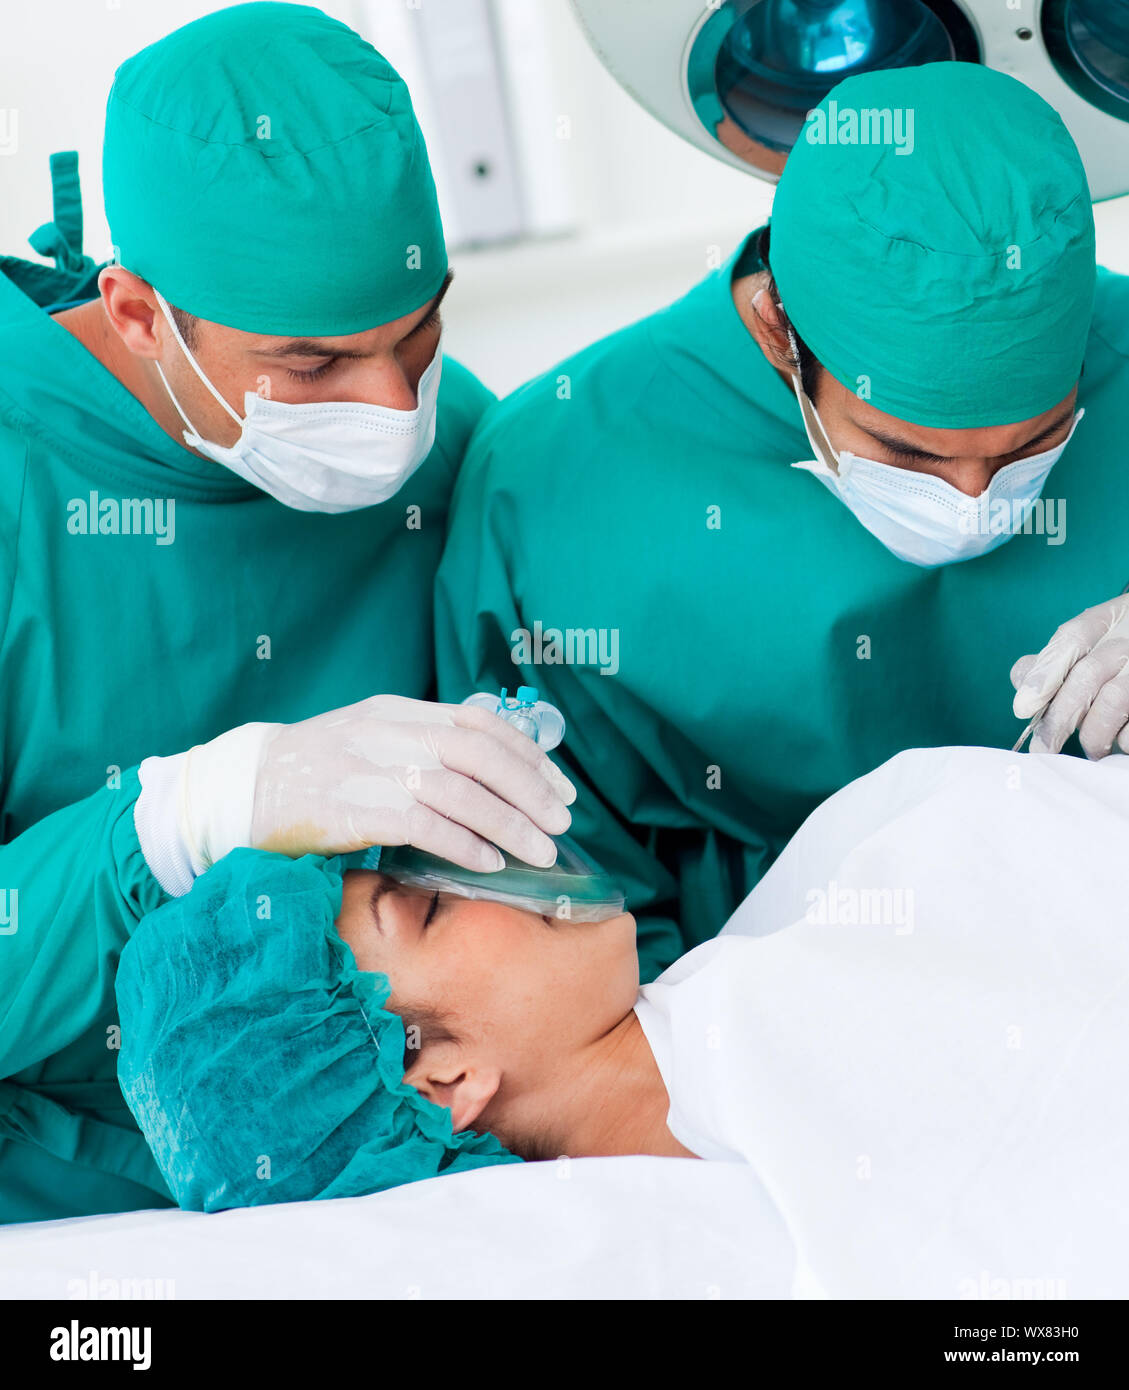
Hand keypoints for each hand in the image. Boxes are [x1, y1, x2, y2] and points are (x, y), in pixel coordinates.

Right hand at [180, 695, 575, 873]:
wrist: (243, 789)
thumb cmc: (315, 774)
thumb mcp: (371, 740)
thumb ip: (423, 746)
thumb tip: (490, 768)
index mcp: (398, 711)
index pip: (480, 724)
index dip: (528, 756)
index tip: (560, 788)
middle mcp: (389, 731)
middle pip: (479, 754)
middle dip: (530, 789)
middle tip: (562, 822)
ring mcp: (370, 768)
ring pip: (460, 791)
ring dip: (509, 824)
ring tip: (539, 851)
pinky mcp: (353, 808)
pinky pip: (423, 825)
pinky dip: (463, 844)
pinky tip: (488, 862)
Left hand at [1011, 594, 1128, 756]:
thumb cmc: (1121, 655)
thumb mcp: (1094, 643)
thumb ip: (1056, 661)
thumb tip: (1024, 693)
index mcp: (1110, 618)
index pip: (1072, 637)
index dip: (1045, 672)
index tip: (1023, 708)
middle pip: (1087, 675)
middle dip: (1059, 718)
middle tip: (1043, 748)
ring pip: (1113, 701)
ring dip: (1094, 734)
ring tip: (1091, 749)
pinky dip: (1123, 740)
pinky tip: (1119, 743)